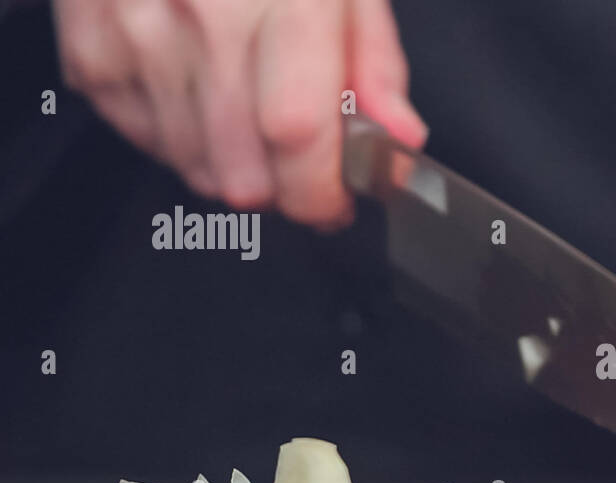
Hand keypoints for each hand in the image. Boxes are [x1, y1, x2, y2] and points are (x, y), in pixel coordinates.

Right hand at [52, 0, 427, 226]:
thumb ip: (377, 62)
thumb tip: (398, 139)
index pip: (298, 132)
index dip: (322, 193)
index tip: (339, 203)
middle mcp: (204, 13)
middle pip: (243, 171)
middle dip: (286, 191)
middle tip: (303, 163)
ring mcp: (137, 30)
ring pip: (194, 166)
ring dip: (234, 167)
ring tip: (250, 115)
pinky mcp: (90, 45)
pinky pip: (141, 137)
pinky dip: (178, 138)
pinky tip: (200, 95)